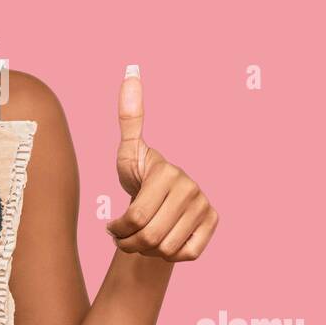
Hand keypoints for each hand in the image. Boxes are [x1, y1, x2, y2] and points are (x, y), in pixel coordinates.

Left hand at [106, 65, 219, 261]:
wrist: (162, 201)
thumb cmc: (140, 177)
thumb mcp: (128, 152)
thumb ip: (129, 117)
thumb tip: (131, 69)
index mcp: (168, 172)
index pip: (135, 219)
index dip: (118, 229)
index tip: (112, 225)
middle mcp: (192, 187)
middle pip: (149, 237)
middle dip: (129, 243)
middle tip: (123, 237)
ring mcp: (205, 206)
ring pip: (166, 250)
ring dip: (147, 252)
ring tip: (140, 239)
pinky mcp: (213, 224)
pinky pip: (186, 254)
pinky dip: (169, 255)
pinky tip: (163, 241)